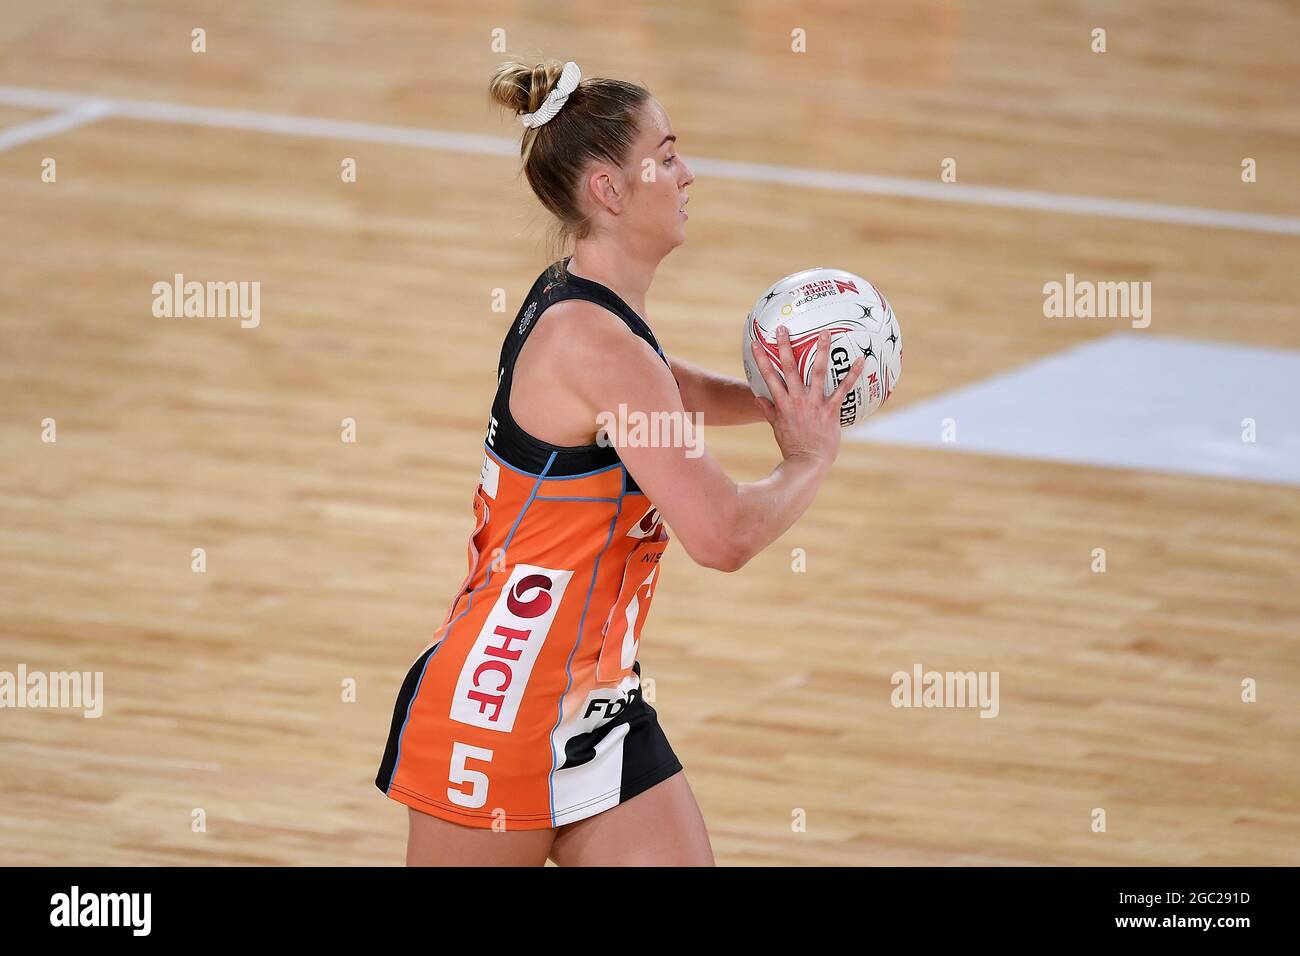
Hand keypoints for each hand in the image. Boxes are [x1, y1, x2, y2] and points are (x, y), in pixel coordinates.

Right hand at [750, 327, 863, 466]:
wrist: (807, 463)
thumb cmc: (792, 447)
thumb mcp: (777, 427)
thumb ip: (769, 410)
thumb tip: (758, 398)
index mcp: (782, 404)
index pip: (769, 377)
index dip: (762, 360)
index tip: (756, 343)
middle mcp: (797, 400)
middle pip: (789, 369)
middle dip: (785, 348)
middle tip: (783, 329)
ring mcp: (814, 404)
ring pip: (816, 373)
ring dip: (820, 352)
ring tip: (824, 333)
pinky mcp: (830, 411)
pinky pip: (842, 390)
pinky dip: (852, 375)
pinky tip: (861, 361)